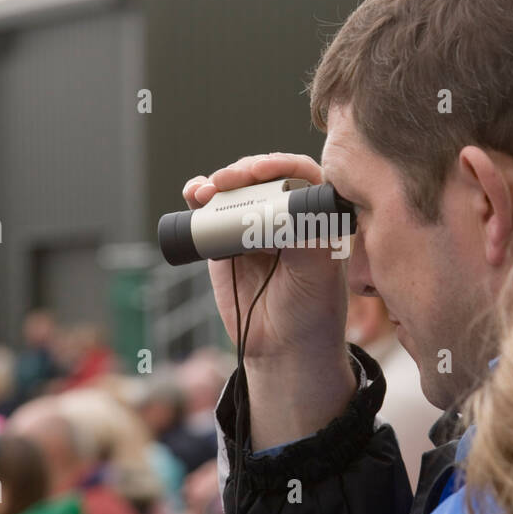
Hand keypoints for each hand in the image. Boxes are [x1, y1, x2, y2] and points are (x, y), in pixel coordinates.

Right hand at [181, 153, 356, 447]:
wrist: (283, 348)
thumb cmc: (312, 309)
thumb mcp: (318, 272)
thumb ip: (306, 237)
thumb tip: (285, 206)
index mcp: (314, 215)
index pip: (300, 174)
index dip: (280, 165)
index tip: (263, 172)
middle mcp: (283, 215)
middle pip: (261, 177)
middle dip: (242, 173)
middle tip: (228, 181)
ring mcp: (251, 226)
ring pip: (233, 191)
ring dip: (217, 183)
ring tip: (205, 192)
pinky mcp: (223, 242)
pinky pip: (209, 213)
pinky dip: (198, 198)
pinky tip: (194, 195)